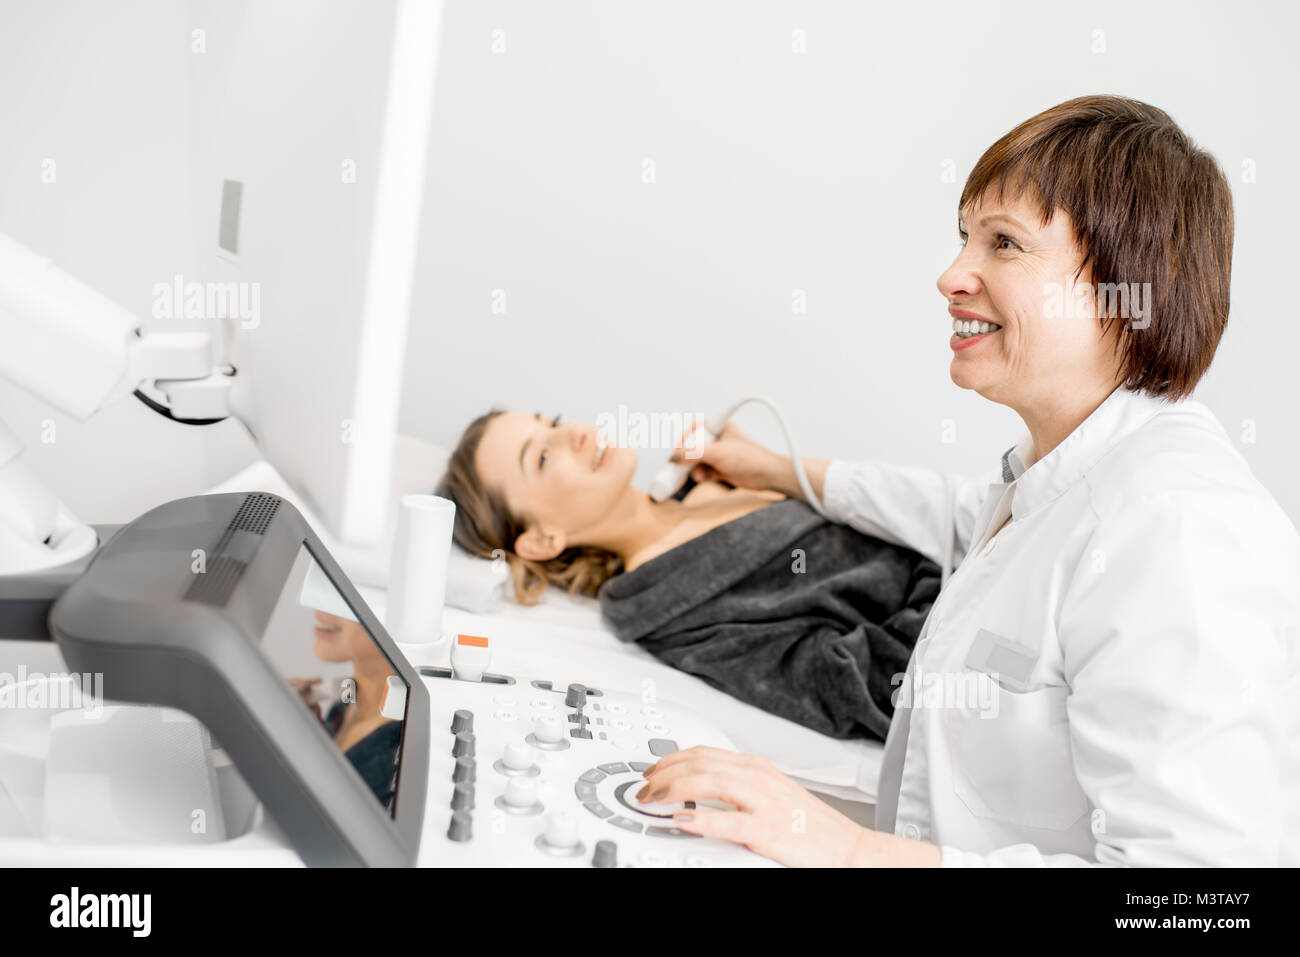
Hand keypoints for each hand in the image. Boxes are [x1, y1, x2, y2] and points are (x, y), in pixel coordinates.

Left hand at [639, 746, 941, 866]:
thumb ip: (735, 785)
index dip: (670, 759)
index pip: (703, 752)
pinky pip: (728, 821)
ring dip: (674, 788)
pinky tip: (682, 820)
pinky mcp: (768, 830)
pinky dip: (701, 819)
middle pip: (700, 762)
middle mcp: (758, 777)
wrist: (846, 847)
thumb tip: (695, 787)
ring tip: (652, 798)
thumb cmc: (808, 823)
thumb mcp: (768, 792)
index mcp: (756, 767)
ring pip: (710, 782)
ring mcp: (764, 802)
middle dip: (664, 772)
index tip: (650, 771)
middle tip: (643, 787)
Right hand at [669, 421, 786, 491]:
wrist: (766, 475)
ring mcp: (720, 455)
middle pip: (694, 446)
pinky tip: (703, 478)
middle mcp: (719, 440)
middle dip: (687, 457)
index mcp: (720, 428)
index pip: (696, 428)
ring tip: (697, 474)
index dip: (685, 437)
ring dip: (694, 468)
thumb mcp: (717, 452)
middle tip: (678, 464)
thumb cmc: (749, 458)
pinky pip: (704, 470)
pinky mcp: (721, 468)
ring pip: (697, 460)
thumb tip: (674, 456)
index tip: (677, 448)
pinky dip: (701, 475)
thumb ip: (693, 453)